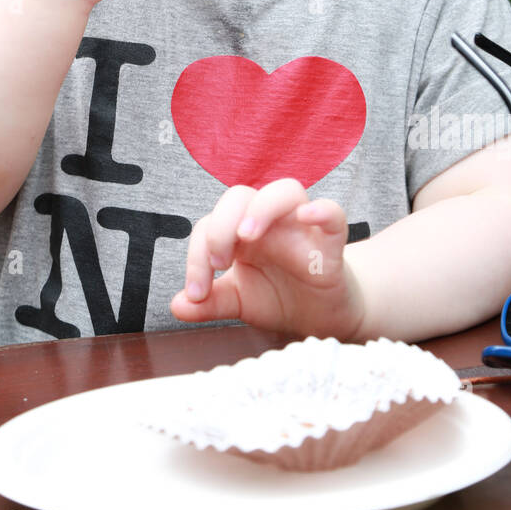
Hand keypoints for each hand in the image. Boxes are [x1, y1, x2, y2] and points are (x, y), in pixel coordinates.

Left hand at [170, 178, 368, 342]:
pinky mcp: (332, 244)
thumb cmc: (279, 297)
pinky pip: (334, 213)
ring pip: (285, 190)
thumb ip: (210, 303)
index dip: (196, 255)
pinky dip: (323, 210)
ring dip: (261, 208)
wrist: (320, 319)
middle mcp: (269, 223)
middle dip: (221, 225)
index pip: (209, 224)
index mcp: (241, 233)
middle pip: (240, 195)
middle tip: (219, 262)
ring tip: (247, 237)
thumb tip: (177, 305)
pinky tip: (308, 216)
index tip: (196, 293)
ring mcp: (301, 229)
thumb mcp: (239, 302)